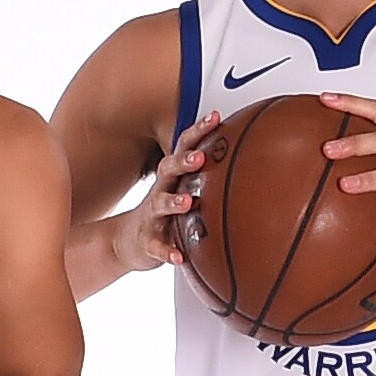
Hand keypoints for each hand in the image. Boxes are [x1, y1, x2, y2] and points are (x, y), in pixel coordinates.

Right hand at [78, 118, 219, 293]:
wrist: (126, 242)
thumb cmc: (164, 214)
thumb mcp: (183, 192)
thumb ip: (208, 180)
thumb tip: (249, 162)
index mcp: (173, 178)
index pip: (184, 148)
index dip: (198, 132)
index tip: (215, 117)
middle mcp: (161, 192)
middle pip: (169, 170)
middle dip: (183, 161)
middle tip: (200, 157)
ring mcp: (153, 217)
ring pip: (160, 205)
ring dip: (173, 202)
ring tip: (187, 202)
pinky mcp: (148, 242)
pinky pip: (157, 246)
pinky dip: (167, 251)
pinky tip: (178, 257)